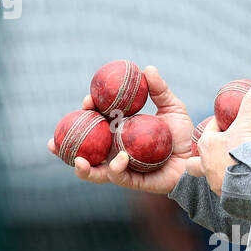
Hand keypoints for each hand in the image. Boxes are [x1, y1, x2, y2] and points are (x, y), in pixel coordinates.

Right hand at [46, 65, 195, 195]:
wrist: (197, 157)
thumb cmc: (182, 133)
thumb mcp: (172, 107)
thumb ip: (159, 90)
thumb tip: (147, 68)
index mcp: (119, 129)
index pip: (96, 120)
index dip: (87, 111)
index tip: (87, 102)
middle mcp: (115, 148)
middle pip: (84, 148)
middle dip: (65, 146)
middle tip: (54, 140)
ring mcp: (121, 166)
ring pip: (94, 170)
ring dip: (81, 167)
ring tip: (77, 161)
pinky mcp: (132, 181)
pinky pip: (118, 177)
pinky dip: (115, 169)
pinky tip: (119, 160)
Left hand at [187, 80, 250, 195]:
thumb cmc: (242, 154)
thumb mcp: (246, 126)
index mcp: (206, 145)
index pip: (211, 129)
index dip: (221, 125)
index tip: (231, 123)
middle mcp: (205, 164)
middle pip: (198, 157)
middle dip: (206, 154)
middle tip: (222, 149)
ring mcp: (214, 181)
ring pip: (210, 173)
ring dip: (219, 168)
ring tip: (233, 165)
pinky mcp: (226, 194)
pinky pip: (225, 186)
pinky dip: (231, 182)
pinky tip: (241, 180)